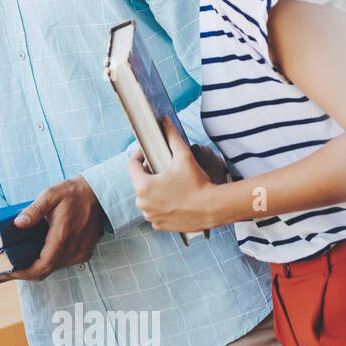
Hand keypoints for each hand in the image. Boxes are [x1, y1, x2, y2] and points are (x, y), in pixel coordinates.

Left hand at [0, 177, 105, 282]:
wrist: (100, 194)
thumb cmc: (73, 193)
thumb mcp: (51, 195)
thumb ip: (34, 210)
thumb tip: (18, 223)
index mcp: (63, 235)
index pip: (42, 265)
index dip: (24, 272)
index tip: (8, 271)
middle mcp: (73, 249)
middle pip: (46, 271)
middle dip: (25, 273)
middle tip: (5, 270)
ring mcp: (80, 252)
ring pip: (54, 269)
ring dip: (36, 269)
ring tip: (16, 264)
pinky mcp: (83, 253)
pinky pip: (62, 264)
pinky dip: (47, 264)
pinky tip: (35, 257)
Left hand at [128, 116, 224, 231]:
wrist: (214, 208)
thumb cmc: (198, 182)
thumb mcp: (184, 157)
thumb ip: (172, 137)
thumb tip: (164, 120)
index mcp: (143, 186)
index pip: (131, 165)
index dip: (139, 156)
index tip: (148, 153)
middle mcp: (142, 203)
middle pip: (140, 182)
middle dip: (150, 174)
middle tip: (164, 169)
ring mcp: (150, 216)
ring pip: (147, 198)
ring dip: (155, 191)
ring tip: (170, 185)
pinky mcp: (159, 226)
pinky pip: (155, 212)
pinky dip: (161, 206)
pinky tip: (174, 200)